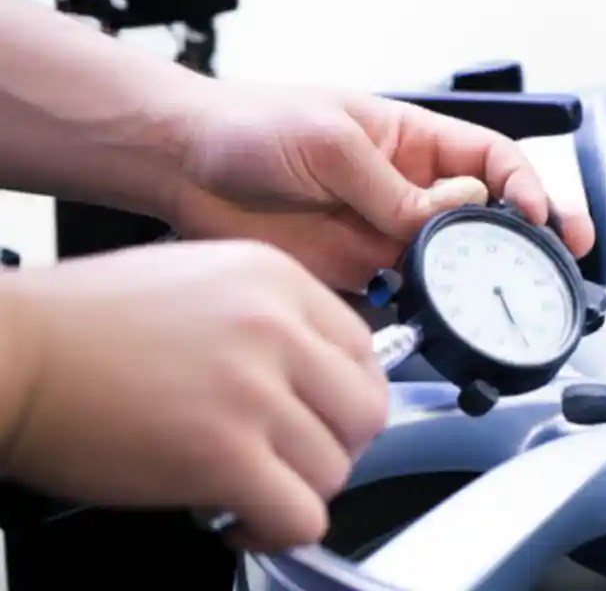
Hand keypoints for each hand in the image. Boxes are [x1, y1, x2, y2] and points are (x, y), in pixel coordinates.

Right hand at [0, 240, 386, 550]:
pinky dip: (277, 530)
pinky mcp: (224, 456)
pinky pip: (301, 515)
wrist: (12, 353)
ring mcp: (253, 392)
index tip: (318, 419)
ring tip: (252, 491)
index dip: (344, 399)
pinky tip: (238, 519)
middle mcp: (275, 328)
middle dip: (334, 448)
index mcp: (274, 279)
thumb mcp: (199, 280)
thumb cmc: (83, 324)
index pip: (365, 351)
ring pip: (336, 469)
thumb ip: (268, 317)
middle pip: (365, 412)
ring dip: (297, 492)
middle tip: (291, 460)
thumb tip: (313, 374)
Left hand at [163, 79, 594, 290]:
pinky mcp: (356, 271)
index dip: (527, 186)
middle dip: (532, 235)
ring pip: (453, 260)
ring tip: (496, 292)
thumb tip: (455, 212)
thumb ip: (393, 187)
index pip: (493, 160)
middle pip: (490, 215)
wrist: (181, 165)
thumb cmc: (248, 124)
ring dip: (479, 277)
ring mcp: (385, 233)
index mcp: (414, 140)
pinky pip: (407, 293)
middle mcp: (409, 188)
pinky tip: (435, 315)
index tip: (538, 215)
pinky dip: (427, 308)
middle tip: (562, 257)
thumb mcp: (329, 141)